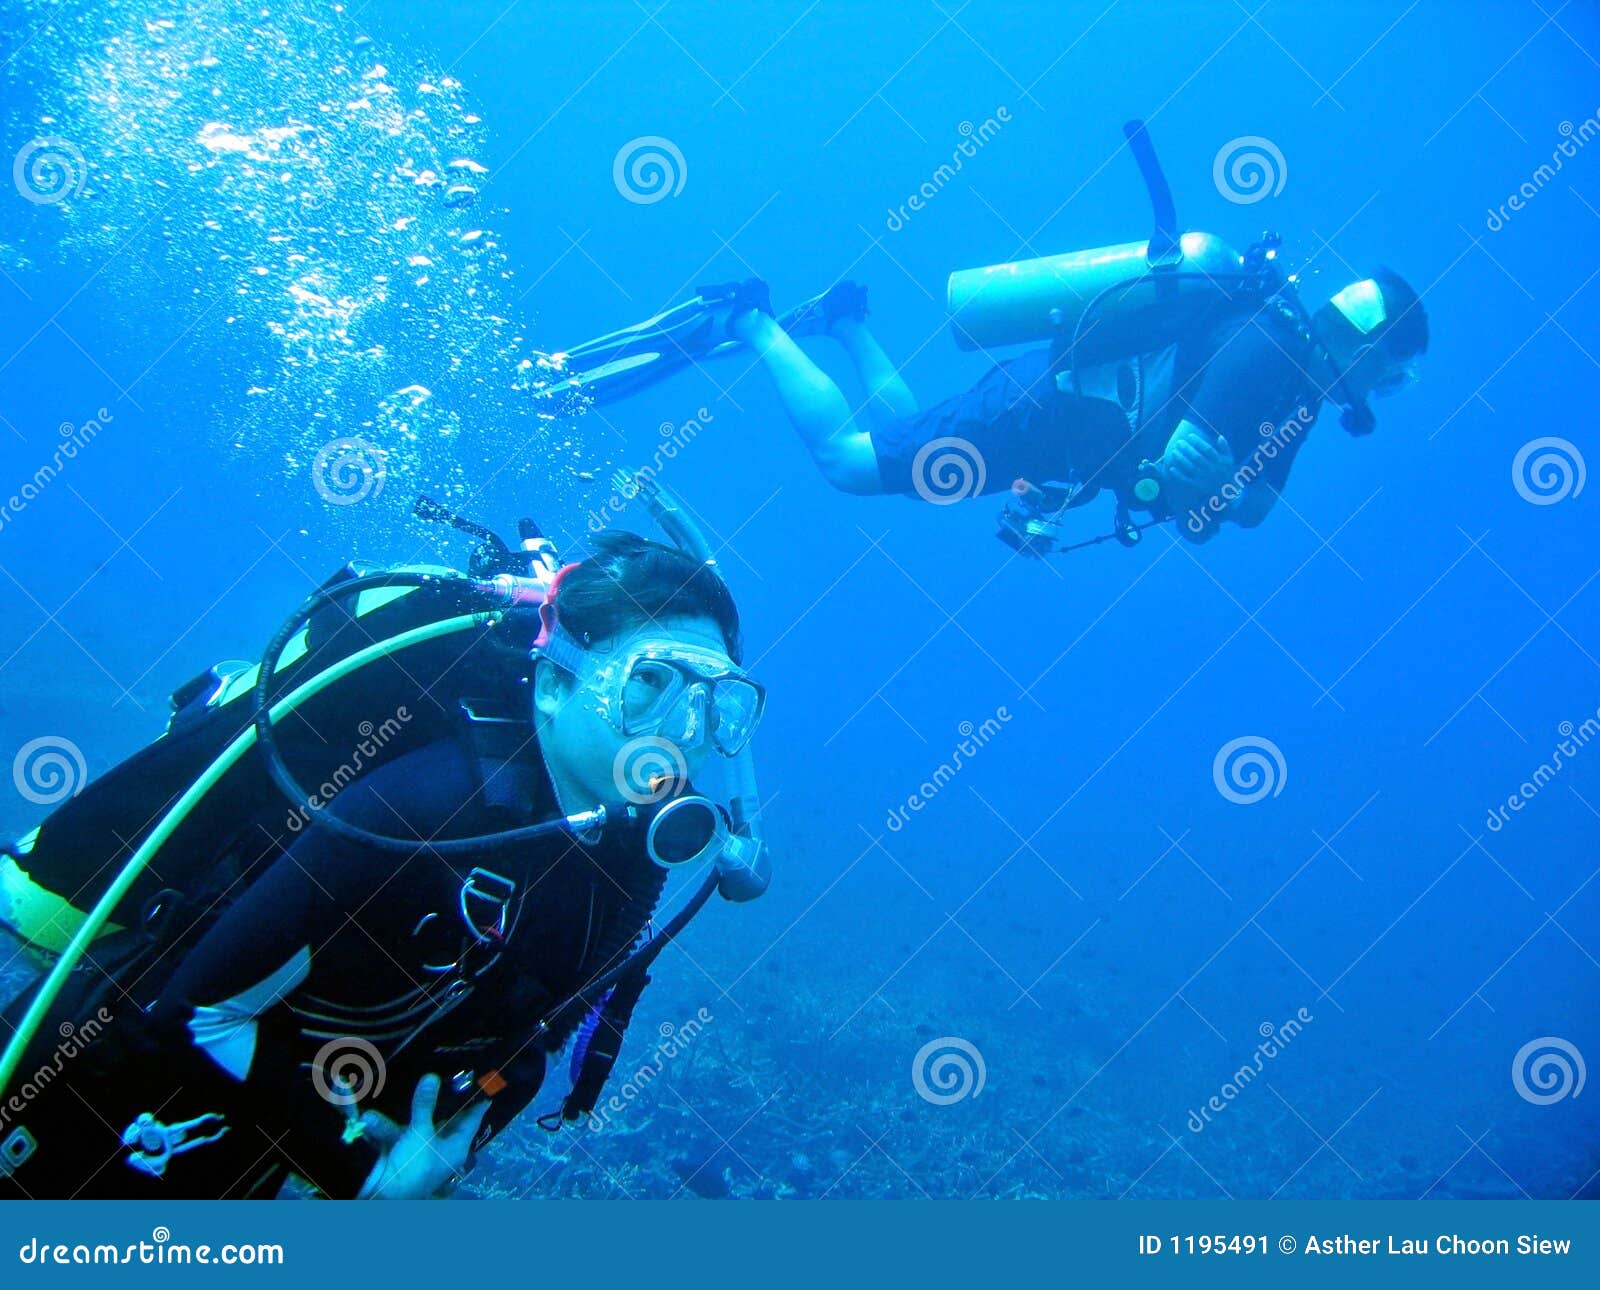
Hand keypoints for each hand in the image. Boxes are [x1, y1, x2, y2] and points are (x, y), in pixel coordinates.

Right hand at [357, 1074, 488, 1199]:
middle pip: (446, 1117)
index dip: (477, 1101)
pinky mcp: (398, 1150)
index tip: (483, 1080)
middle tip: (448, 1071)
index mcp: (456, 1147)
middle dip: (443, 1097)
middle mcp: (440, 1146)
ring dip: (409, 1110)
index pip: (472, 1120)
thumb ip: (425, 1105)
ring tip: (418, 1080)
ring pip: (417, 1122)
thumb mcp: (421, 1133)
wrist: (380, 1196)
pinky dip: (384, 1123)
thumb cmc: (413, 1166)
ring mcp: (419, 1148)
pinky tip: (375, 1111)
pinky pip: (394, 1130)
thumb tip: (432, 1077)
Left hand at [1160, 424, 1235, 494]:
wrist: (1228, 491)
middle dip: (1186, 448)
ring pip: (1190, 467)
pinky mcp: (1198, 485)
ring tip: (1173, 452)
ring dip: (1180, 459)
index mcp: (1218, 461)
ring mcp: (1204, 477)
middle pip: (1196, 457)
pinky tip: (1171, 468)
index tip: (1189, 436)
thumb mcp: (1229, 459)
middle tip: (1178, 442)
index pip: (1207, 449)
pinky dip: (1178, 475)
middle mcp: (1211, 469)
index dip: (1198, 442)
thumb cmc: (1227, 471)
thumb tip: (1219, 436)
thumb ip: (1224, 448)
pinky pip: (1187, 480)